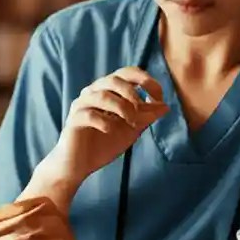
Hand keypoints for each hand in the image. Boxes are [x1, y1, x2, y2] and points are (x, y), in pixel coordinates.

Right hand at [31, 67, 170, 204]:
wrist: (79, 166)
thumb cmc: (104, 144)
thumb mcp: (131, 130)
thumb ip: (146, 118)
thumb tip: (165, 107)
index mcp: (108, 90)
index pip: (127, 73)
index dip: (146, 80)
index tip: (159, 97)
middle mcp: (93, 93)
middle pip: (114, 79)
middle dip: (132, 93)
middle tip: (141, 110)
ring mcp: (81, 105)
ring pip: (102, 95)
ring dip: (121, 108)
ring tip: (131, 123)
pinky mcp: (74, 120)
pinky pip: (89, 114)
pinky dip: (104, 121)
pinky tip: (110, 131)